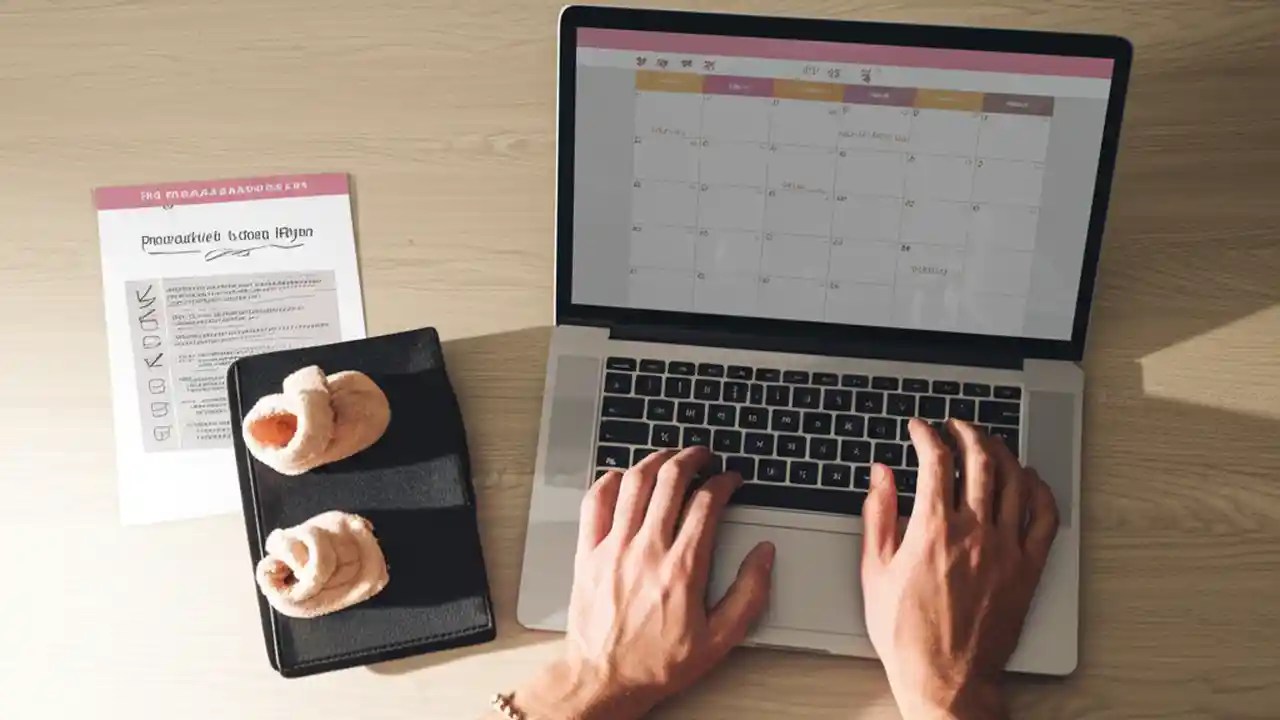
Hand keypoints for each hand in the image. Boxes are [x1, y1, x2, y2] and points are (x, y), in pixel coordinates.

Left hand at [510, 447, 774, 719]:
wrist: (604, 680)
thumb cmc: (657, 663)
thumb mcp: (719, 640)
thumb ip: (749, 594)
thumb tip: (764, 555)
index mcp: (682, 568)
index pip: (707, 503)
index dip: (724, 482)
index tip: (731, 480)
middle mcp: (646, 549)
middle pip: (671, 480)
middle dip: (693, 458)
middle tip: (704, 456)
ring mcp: (613, 547)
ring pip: (634, 482)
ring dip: (655, 460)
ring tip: (670, 456)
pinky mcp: (587, 552)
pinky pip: (595, 501)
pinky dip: (610, 481)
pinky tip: (623, 478)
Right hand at [861, 419, 1059, 719]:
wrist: (945, 677)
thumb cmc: (906, 632)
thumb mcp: (874, 569)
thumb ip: (878, 514)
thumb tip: (880, 475)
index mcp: (933, 530)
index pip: (935, 460)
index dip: (926, 434)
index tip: (919, 428)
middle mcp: (974, 532)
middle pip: (980, 460)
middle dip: (966, 431)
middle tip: (955, 424)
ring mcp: (1006, 549)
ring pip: (1014, 480)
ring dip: (1001, 451)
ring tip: (987, 442)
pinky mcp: (1028, 569)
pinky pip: (1044, 517)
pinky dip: (1038, 489)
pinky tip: (1028, 478)